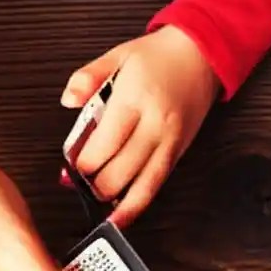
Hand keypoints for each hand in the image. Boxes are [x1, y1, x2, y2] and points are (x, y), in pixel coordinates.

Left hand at [61, 26, 218, 225]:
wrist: (202, 55)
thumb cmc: (159, 57)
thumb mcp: (117, 56)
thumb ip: (87, 78)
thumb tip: (68, 100)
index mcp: (135, 99)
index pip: (105, 144)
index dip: (84, 163)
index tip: (72, 167)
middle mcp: (155, 125)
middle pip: (120, 171)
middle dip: (96, 184)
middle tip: (82, 183)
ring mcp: (170, 142)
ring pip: (143, 187)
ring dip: (118, 203)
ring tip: (101, 214)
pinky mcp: (179, 153)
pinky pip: (157, 185)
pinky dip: (139, 203)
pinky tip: (125, 213)